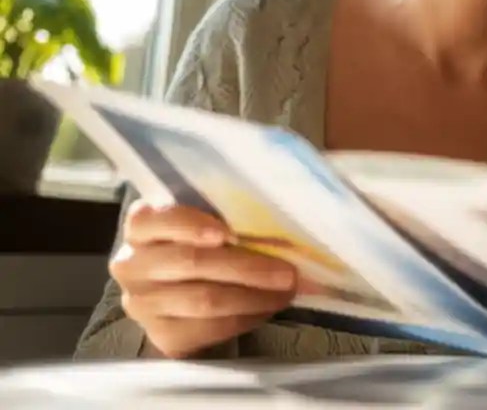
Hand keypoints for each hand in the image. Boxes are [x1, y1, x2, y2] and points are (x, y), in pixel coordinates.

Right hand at [110, 201, 298, 358]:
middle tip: (286, 271)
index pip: (157, 220)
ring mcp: (142, 304)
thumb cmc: (202, 245)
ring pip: (204, 299)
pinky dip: (245, 318)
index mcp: (141, 226)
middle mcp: (131, 265)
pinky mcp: (161, 336)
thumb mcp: (207, 224)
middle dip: (245, 267)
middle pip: (191, 263)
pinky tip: (266, 308)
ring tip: (285, 291)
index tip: (228, 234)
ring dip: (252, 296)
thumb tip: (275, 234)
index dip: (191, 225)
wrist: (183, 293)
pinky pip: (209, 328)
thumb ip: (226, 222)